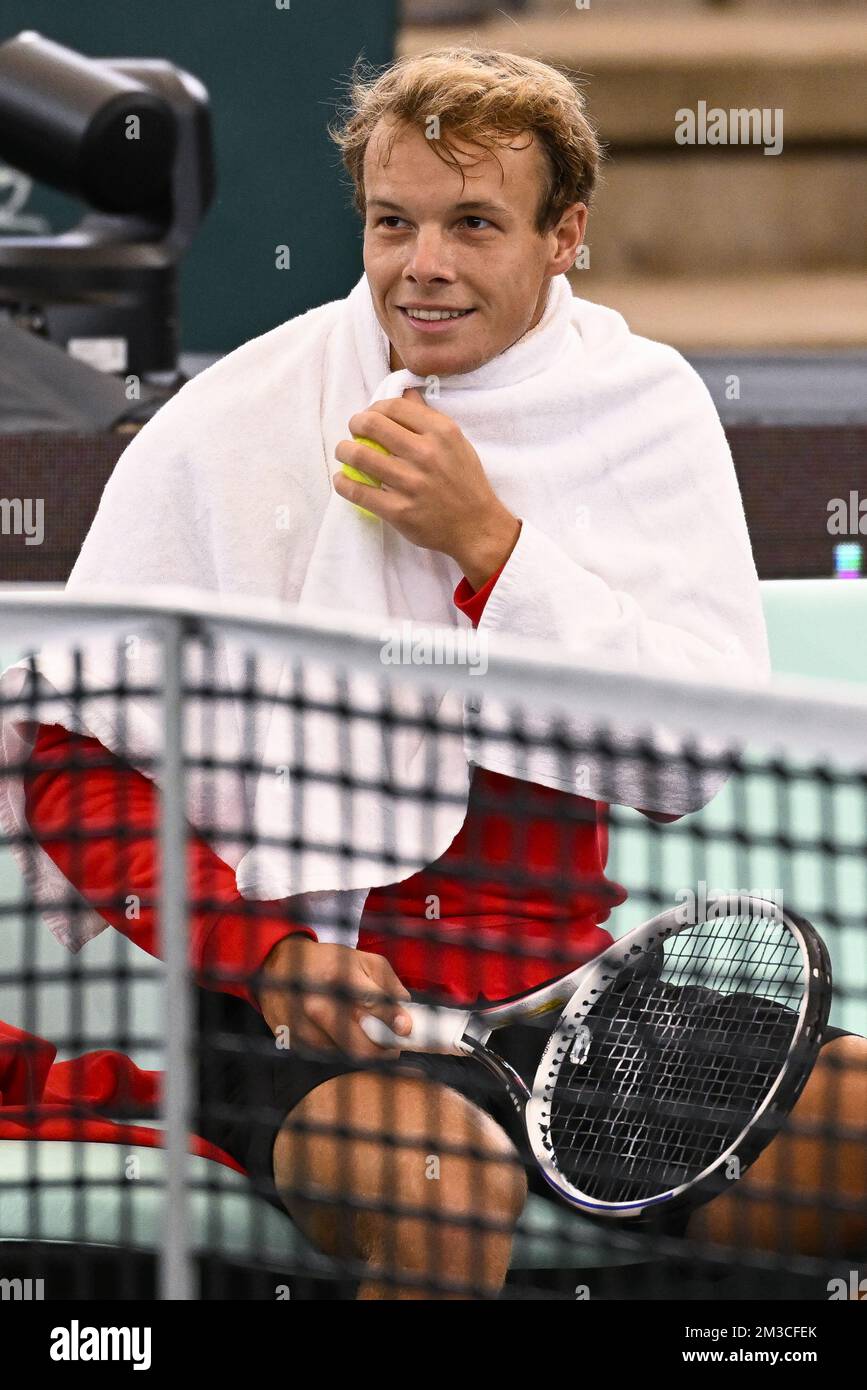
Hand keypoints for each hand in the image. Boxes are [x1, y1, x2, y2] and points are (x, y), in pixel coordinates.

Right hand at [255, 935, 412, 1058]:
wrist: (280, 966)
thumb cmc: (327, 961)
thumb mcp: (361, 959)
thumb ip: (387, 982)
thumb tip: (405, 1008)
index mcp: (338, 978)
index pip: (372, 1005)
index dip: (393, 1019)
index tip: (406, 1028)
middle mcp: (318, 1005)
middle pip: (360, 1044)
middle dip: (383, 1049)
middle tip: (394, 1045)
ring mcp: (306, 1026)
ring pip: (346, 1054)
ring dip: (365, 1051)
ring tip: (371, 1038)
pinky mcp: (297, 1041)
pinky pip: (330, 1055)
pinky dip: (344, 1049)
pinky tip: (345, 1035)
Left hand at [334, 388, 520, 587]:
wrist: (476, 526)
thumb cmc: (465, 481)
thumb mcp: (456, 442)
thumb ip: (429, 418)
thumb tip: (406, 392)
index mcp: (441, 432)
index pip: (394, 407)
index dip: (374, 408)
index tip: (370, 416)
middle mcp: (425, 454)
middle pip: (372, 425)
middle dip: (355, 424)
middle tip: (354, 432)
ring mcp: (411, 483)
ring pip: (360, 456)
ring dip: (344, 451)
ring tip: (344, 453)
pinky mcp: (399, 511)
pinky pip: (358, 492)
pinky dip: (343, 483)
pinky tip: (342, 479)